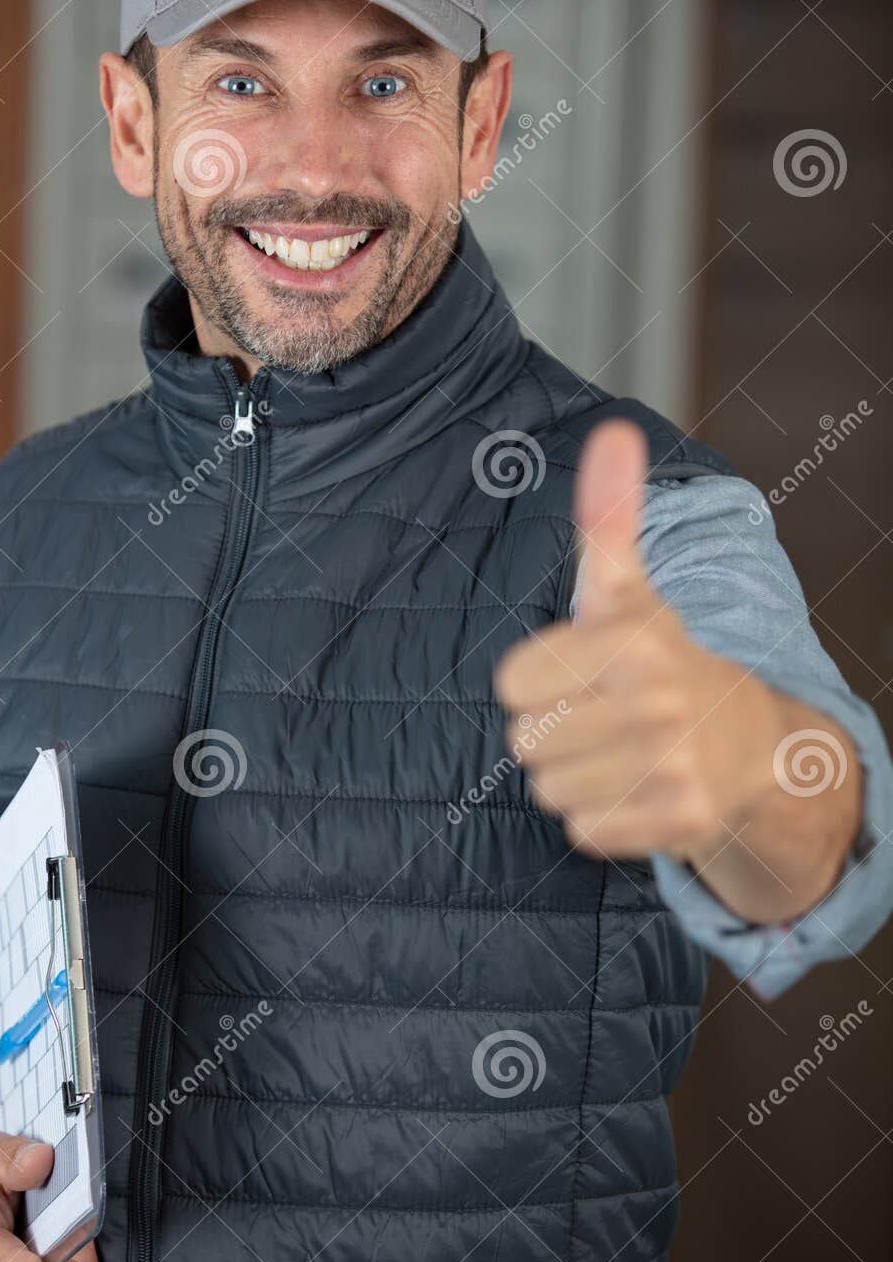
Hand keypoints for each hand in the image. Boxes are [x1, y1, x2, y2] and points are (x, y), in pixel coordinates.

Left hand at [494, 419, 780, 865]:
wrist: (750, 746)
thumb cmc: (662, 663)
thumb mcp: (628, 592)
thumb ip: (606, 518)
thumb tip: (613, 431)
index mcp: (631, 638)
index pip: (510, 684)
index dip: (536, 682)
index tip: (581, 675)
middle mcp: (658, 699)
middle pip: (524, 741)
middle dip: (553, 734)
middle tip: (605, 719)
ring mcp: (674, 764)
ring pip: (549, 789)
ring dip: (573, 778)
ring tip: (621, 754)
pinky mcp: (681, 822)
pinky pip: (582, 830)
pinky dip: (600, 819)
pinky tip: (638, 791)